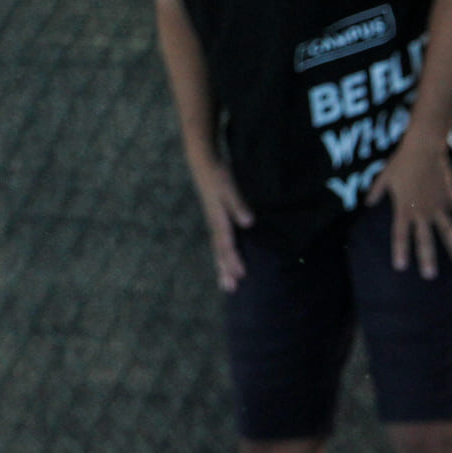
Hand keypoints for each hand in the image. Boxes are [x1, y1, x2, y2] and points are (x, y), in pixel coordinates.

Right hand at [189, 158, 253, 292]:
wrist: (203, 163)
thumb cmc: (218, 174)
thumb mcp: (229, 186)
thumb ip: (238, 204)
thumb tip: (248, 222)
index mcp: (219, 219)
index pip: (226, 244)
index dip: (233, 259)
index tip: (242, 275)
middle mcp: (215, 224)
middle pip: (220, 252)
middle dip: (225, 270)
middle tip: (230, 289)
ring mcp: (214, 223)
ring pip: (218, 250)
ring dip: (222, 267)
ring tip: (227, 285)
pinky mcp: (215, 220)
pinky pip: (219, 243)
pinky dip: (222, 256)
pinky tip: (225, 265)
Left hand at [366, 138, 451, 279]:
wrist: (422, 147)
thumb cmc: (401, 161)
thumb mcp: (385, 177)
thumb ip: (377, 191)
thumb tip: (367, 202)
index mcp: (403, 209)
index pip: (400, 235)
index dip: (400, 251)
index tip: (401, 267)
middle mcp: (421, 211)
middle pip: (424, 239)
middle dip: (427, 258)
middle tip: (430, 276)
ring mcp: (437, 205)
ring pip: (448, 231)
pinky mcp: (450, 196)